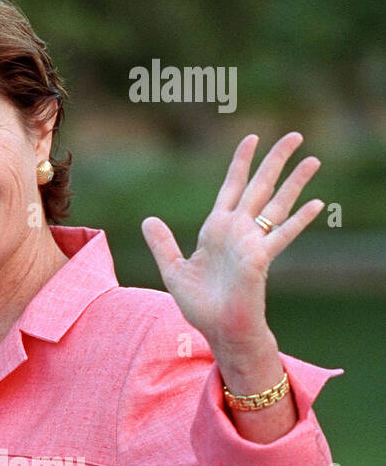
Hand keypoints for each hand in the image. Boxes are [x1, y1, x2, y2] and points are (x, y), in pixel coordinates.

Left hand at [141, 133, 322, 364]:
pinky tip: (315, 203)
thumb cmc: (201, 304)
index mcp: (217, 229)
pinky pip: (281, 234)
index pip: (232, 187)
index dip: (241, 163)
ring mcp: (251, 242)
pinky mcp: (259, 259)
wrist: (218, 329)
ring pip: (276, 204)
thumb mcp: (174, 269)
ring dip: (295, 182)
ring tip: (314, 159)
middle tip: (295, 135)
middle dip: (275, 161)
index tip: (252, 138)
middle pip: (260, 187)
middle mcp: (237, 230)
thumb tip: (148, 220)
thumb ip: (163, 244)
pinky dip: (298, 219)